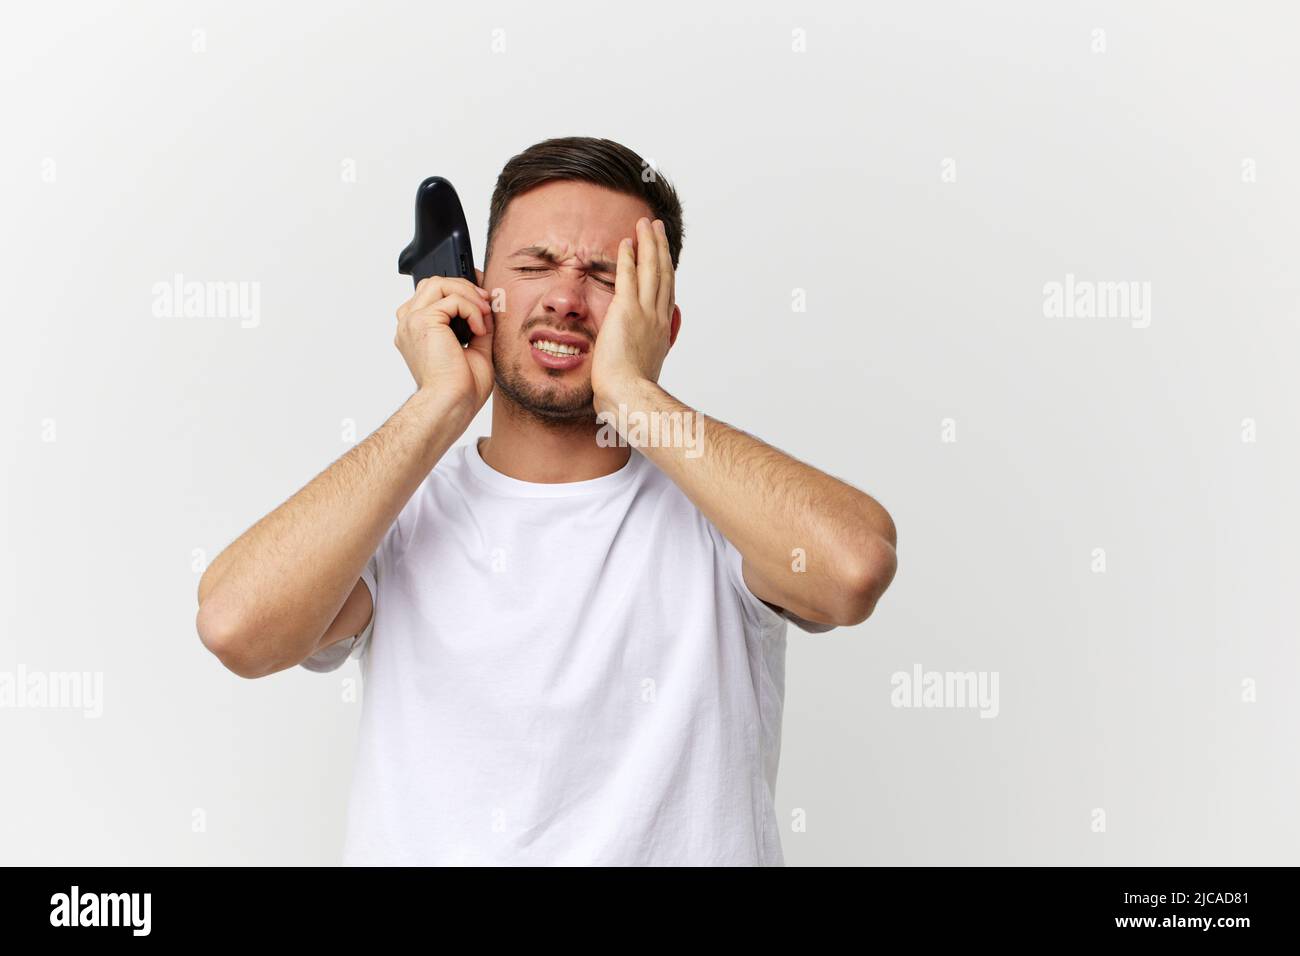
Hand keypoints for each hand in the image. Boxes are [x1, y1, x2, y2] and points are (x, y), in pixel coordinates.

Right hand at [394, 271, 494, 416]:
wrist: (452, 403)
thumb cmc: (459, 387)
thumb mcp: (476, 348)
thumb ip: (478, 324)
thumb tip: (488, 305)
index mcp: (417, 331)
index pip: (432, 294)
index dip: (459, 289)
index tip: (482, 297)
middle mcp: (410, 324)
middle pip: (434, 283)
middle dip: (465, 287)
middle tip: (486, 304)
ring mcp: (412, 321)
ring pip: (439, 284)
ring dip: (468, 295)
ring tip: (484, 315)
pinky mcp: (422, 321)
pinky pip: (453, 300)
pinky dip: (472, 311)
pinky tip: (478, 331)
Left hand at [591, 217, 676, 416]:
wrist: (629, 395)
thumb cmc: (632, 393)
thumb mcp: (643, 374)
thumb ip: (642, 361)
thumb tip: (641, 364)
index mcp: (662, 332)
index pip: (666, 294)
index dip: (666, 272)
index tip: (664, 257)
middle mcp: (658, 318)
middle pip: (663, 275)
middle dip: (660, 249)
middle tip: (657, 228)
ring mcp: (645, 313)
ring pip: (651, 270)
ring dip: (649, 244)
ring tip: (645, 224)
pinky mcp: (627, 311)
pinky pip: (629, 277)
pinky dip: (629, 258)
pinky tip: (626, 242)